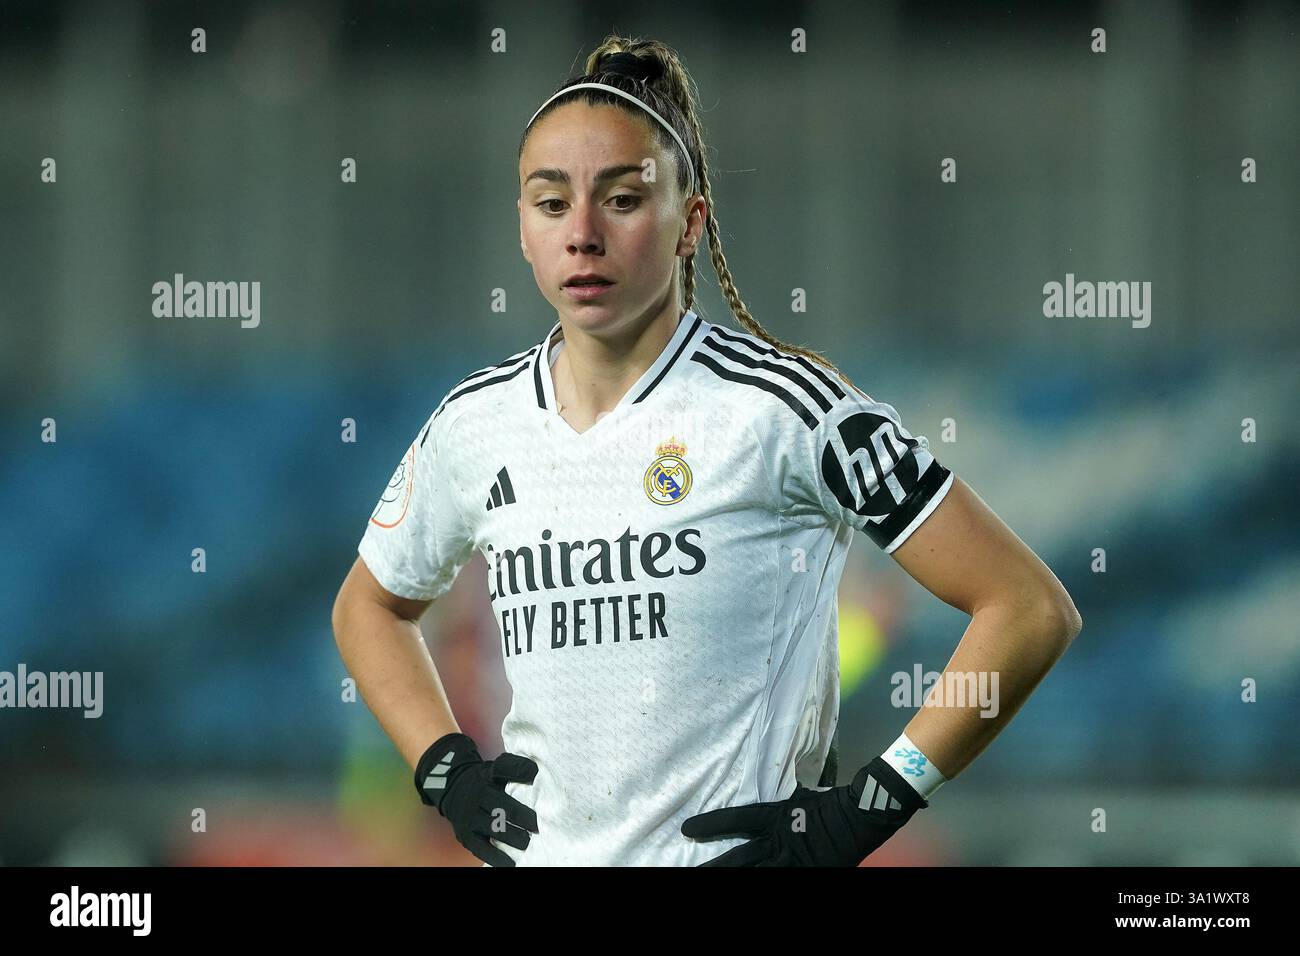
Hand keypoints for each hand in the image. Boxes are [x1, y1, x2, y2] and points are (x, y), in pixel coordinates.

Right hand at [414, 732, 538, 866]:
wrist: (452, 789)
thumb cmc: (484, 780)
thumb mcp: (496, 768)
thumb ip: (515, 767)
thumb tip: (535, 772)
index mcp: (487, 776)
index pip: (503, 770)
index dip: (520, 773)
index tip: (536, 779)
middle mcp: (477, 796)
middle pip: (500, 806)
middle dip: (521, 817)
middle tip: (538, 826)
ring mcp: (470, 817)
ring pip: (492, 828)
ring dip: (511, 837)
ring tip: (526, 843)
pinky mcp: (465, 835)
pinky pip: (480, 848)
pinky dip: (496, 856)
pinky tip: (511, 862)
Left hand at [681, 756, 926, 865]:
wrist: (864, 813)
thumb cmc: (834, 800)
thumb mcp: (804, 798)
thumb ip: (785, 803)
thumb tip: (773, 797)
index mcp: (777, 817)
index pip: (737, 820)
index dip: (712, 824)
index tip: (686, 829)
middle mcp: (780, 841)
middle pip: (740, 858)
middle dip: (715, 866)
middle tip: (692, 870)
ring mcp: (794, 860)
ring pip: (757, 872)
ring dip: (736, 874)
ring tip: (711, 877)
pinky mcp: (810, 870)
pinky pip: (784, 877)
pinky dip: (771, 879)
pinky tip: (755, 884)